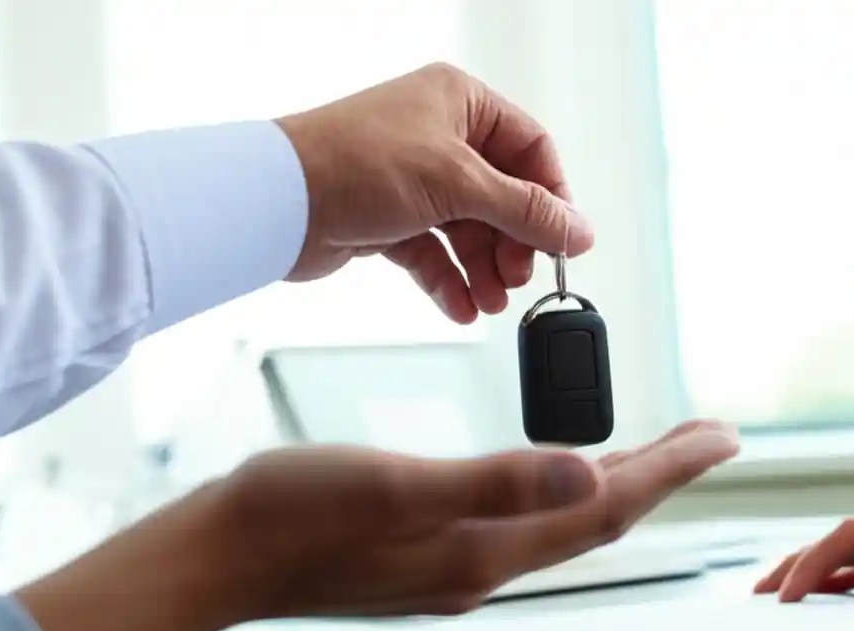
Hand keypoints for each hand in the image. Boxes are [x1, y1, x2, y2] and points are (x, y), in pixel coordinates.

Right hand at [16, 420, 737, 630]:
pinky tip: (551, 477)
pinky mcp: (428, 560)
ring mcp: (455, 569)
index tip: (723, 435)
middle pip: (595, 519)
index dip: (670, 469)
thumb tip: (588, 471)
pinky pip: (521, 527)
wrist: (216, 560)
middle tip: (706, 438)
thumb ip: (493, 481)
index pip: (604, 506)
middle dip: (658, 476)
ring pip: (561, 525)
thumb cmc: (290, 515)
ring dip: (614, 487)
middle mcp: (480, 568)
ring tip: (651, 453)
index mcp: (481, 549)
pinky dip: (557, 495)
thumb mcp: (391, 484)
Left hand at [277, 62, 593, 321]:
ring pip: (468, 229)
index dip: (551, 198)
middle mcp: (438, 133)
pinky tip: (462, 306)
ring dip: (484, 269)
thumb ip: (525, 212)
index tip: (564, 242)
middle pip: (501, 195)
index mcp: (460, 101)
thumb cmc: (353, 163)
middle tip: (520, 278)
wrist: (275, 201)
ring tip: (492, 301)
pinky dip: (450, 280)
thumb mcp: (459, 184)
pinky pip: (433, 252)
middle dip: (513, 243)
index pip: (531, 149)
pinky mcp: (386, 217)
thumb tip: (579, 230)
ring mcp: (411, 177)